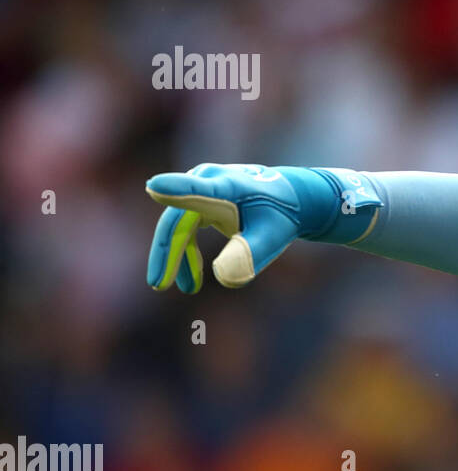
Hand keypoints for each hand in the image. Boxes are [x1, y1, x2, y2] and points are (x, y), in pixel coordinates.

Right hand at [145, 163, 313, 290]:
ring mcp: (201, 188)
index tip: (154, 186)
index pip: (198, 189)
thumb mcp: (271, 237)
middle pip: (177, 220)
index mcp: (228, 186)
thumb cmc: (281, 216)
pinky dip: (188, 255)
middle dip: (167, 254)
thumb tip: (223, 279)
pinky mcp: (200, 199)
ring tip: (187, 290)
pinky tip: (192, 281)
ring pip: (178, 227)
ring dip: (178, 259)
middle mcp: (209, 181)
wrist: (291, 198)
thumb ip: (248, 254)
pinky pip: (186, 229)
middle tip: (158, 285)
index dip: (175, 189)